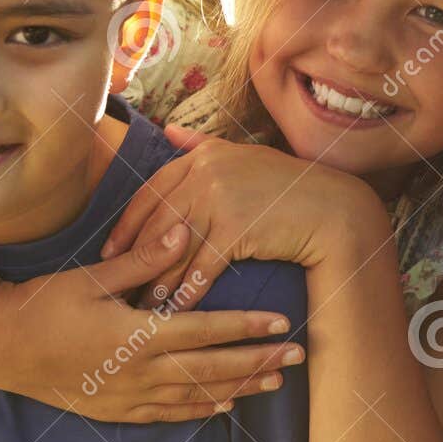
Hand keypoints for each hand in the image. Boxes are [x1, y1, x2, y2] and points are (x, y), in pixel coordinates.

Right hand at [0, 225, 304, 421]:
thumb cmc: (44, 304)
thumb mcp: (93, 277)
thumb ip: (143, 258)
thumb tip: (183, 228)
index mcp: (137, 336)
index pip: (207, 330)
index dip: (248, 327)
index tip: (284, 321)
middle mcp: (140, 371)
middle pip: (214, 368)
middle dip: (261, 361)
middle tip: (300, 355)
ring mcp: (130, 395)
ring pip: (199, 394)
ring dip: (241, 386)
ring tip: (277, 379)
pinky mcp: (118, 410)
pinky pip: (170, 414)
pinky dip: (202, 409)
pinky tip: (227, 404)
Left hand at [99, 135, 388, 307]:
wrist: (332, 208)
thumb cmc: (288, 187)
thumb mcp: (243, 156)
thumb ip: (202, 145)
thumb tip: (168, 131)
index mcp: (203, 157)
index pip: (150, 192)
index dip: (126, 227)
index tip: (110, 253)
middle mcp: (207, 172)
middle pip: (158, 222)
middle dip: (137, 259)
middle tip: (119, 287)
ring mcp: (221, 198)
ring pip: (176, 247)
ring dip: (158, 282)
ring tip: (143, 306)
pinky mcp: (237, 227)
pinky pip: (203, 266)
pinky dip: (188, 291)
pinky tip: (177, 310)